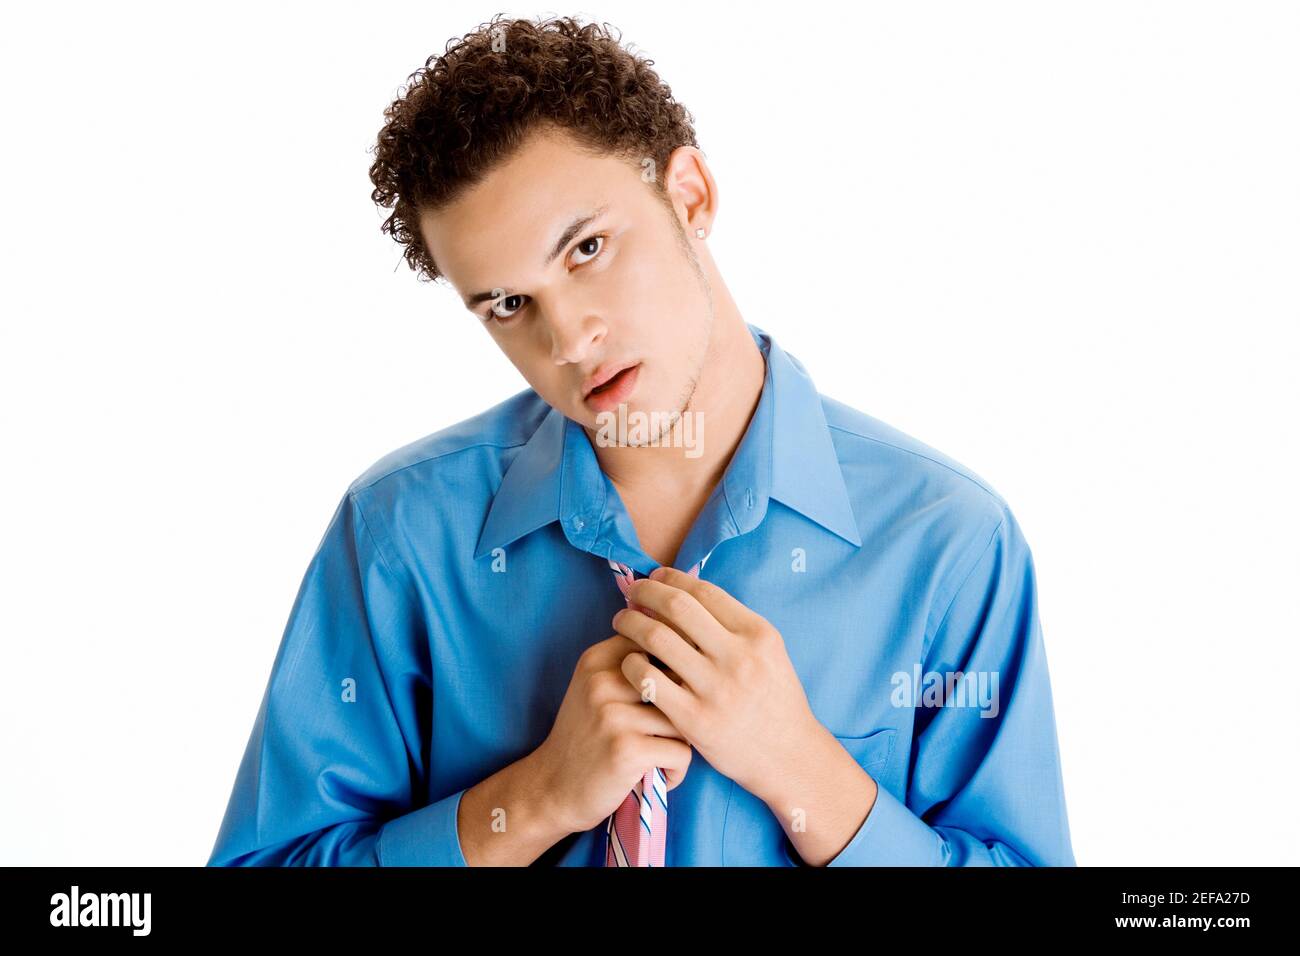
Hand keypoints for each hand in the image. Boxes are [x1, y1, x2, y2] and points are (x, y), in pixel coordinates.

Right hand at [531, 634, 693, 834]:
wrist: (551, 788)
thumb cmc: (586, 736)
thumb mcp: (594, 688)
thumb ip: (630, 663)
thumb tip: (688, 642)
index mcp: (596, 660)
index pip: (657, 642)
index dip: (675, 669)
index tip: (667, 698)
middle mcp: (602, 682)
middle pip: (678, 682)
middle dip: (682, 711)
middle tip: (665, 734)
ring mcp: (614, 716)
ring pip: (684, 721)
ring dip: (679, 745)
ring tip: (659, 759)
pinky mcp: (627, 750)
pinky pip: (681, 753)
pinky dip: (676, 771)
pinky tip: (658, 777)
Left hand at [611, 566, 821, 803]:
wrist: (788, 756)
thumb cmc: (775, 699)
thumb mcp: (769, 652)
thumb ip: (734, 625)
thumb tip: (687, 591)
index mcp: (758, 634)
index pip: (704, 591)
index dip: (672, 579)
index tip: (655, 577)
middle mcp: (738, 657)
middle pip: (676, 607)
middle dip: (646, 592)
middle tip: (632, 592)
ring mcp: (715, 689)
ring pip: (656, 639)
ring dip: (630, 623)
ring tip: (621, 621)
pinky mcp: (694, 720)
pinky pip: (648, 680)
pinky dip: (631, 663)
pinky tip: (628, 661)